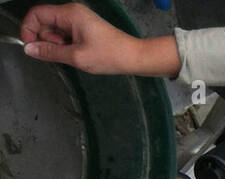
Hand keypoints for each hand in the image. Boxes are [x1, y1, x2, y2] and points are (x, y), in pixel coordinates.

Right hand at [20, 4, 174, 75]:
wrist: (135, 58)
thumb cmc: (110, 55)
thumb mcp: (76, 56)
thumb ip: (50, 52)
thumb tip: (29, 49)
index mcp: (69, 13)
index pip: (37, 14)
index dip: (29, 28)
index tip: (30, 45)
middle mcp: (72, 13)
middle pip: (45, 22)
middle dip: (47, 39)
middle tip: (61, 53)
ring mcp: (79, 20)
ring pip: (55, 31)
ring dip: (58, 44)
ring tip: (73, 55)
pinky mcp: (84, 29)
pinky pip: (66, 35)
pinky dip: (66, 46)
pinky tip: (77, 54)